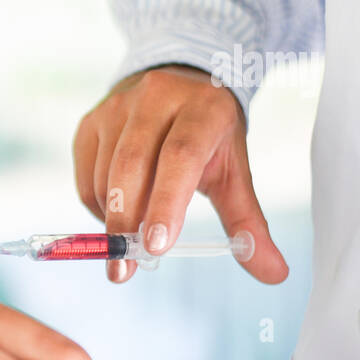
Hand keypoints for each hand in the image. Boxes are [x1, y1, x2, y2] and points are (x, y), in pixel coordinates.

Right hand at [73, 64, 288, 283]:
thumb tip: (274, 273)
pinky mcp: (90, 122)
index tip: (156, 247)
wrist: (176, 86)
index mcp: (203, 107)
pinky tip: (118, 214)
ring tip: (131, 240)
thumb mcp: (232, 171)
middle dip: (125, 222)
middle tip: (127, 268)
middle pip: (131, 165)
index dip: (166, 203)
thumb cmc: (208, 138)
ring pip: (104, 178)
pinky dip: (98, 210)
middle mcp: (156, 98)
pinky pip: (85, 179)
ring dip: (113, 220)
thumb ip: (248, 223)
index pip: (180, 155)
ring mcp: (117, 107)